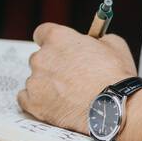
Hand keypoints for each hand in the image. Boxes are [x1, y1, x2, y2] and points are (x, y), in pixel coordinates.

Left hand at [16, 24, 136, 134]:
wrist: (112, 107)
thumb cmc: (115, 76)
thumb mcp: (114, 44)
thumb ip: (98, 39)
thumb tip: (95, 42)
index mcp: (58, 38)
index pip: (42, 32)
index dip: (52, 40)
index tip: (59, 48)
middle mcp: (41, 57)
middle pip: (40, 58)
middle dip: (53, 65)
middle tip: (71, 75)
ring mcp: (35, 81)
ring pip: (36, 80)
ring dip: (48, 85)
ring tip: (70, 95)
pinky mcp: (33, 104)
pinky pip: (26, 99)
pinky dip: (39, 101)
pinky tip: (54, 104)